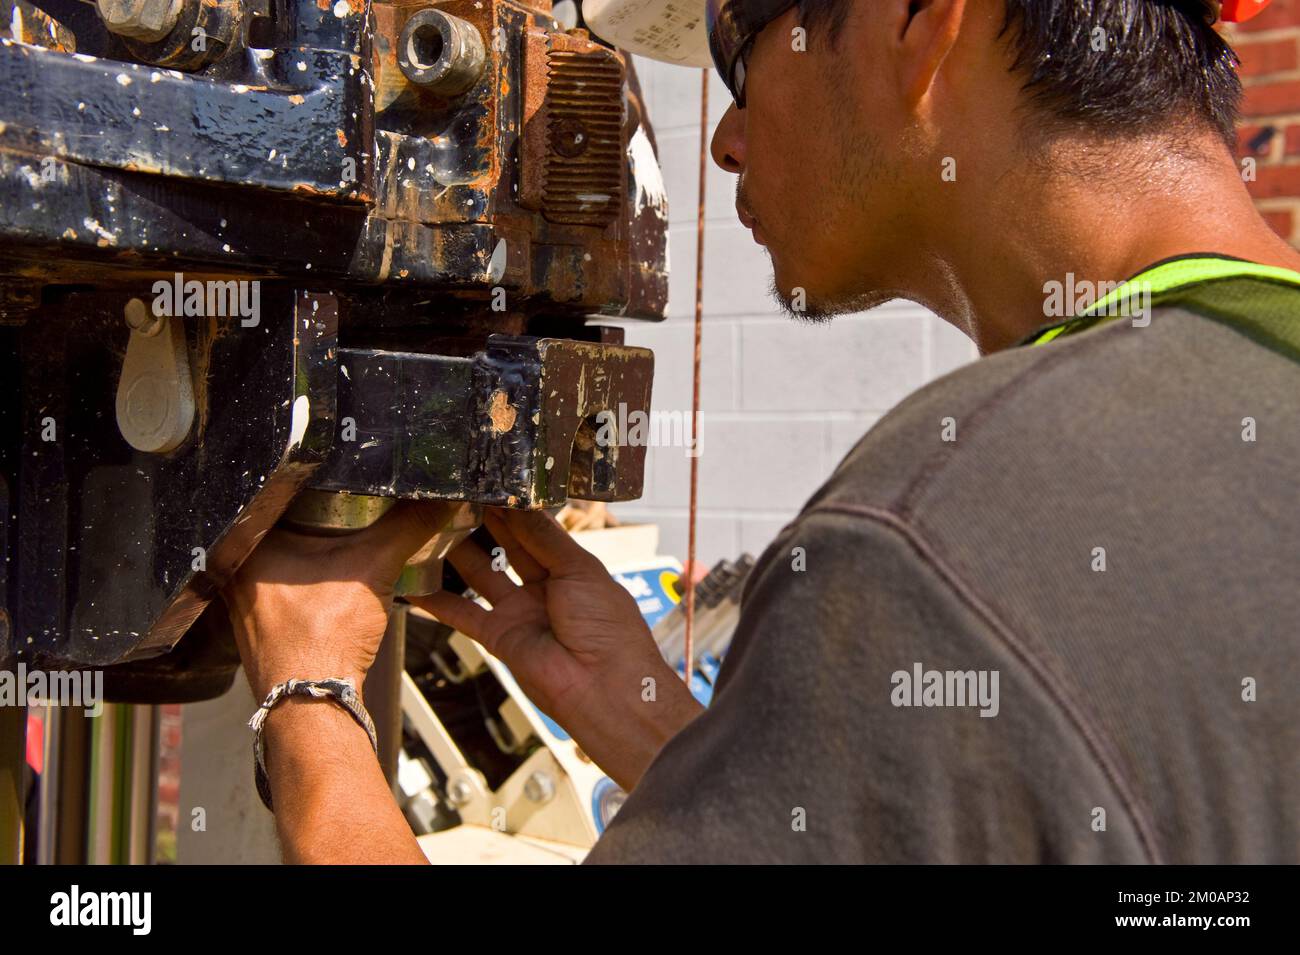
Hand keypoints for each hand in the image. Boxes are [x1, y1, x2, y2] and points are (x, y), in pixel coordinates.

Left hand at [223, 500, 452, 700]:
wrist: (314, 702)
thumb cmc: (325, 638)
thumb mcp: (375, 566)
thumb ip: (407, 526)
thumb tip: (436, 500)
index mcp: (249, 546)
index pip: (280, 496)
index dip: (314, 488)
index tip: (340, 485)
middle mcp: (237, 573)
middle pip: (282, 529)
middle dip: (315, 522)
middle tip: (346, 512)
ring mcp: (244, 604)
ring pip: (283, 562)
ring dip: (309, 557)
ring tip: (340, 549)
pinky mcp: (260, 628)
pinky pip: (284, 591)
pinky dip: (307, 586)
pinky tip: (329, 590)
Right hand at [408, 507, 701, 789]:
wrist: (603, 687)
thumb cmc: (607, 625)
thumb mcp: (580, 570)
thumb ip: (544, 537)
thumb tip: (519, 502)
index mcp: (571, 567)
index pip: (535, 529)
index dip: (512, 507)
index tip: (488, 481)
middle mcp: (544, 587)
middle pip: (506, 547)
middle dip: (483, 522)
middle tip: (454, 494)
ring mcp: (520, 612)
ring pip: (481, 574)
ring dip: (458, 553)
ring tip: (431, 522)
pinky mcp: (499, 637)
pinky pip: (463, 614)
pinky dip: (438, 602)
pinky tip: (415, 582)